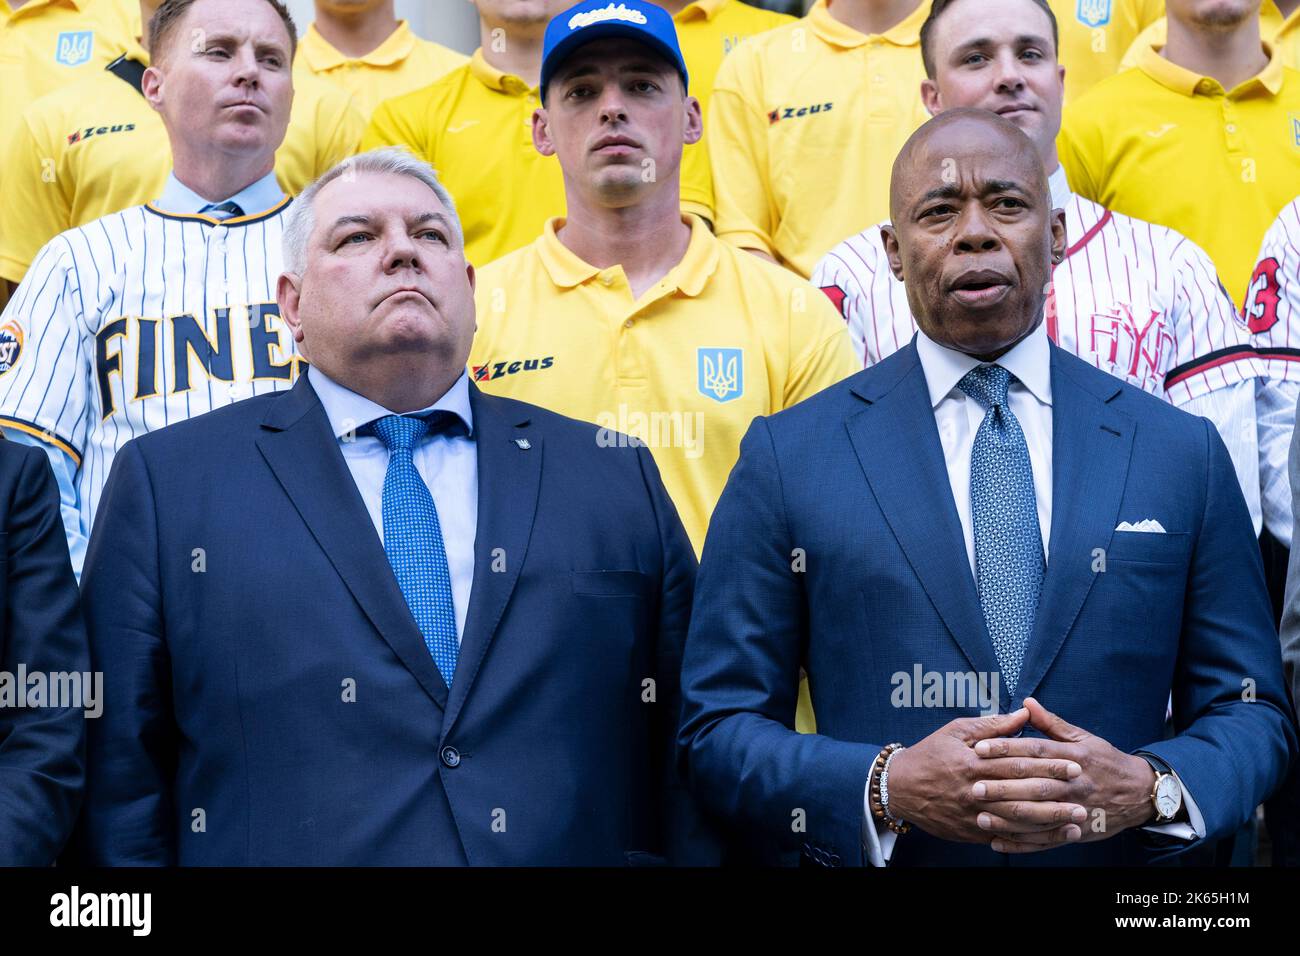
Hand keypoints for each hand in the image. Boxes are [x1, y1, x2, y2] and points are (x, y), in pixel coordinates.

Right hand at [886, 708, 1085, 845]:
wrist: (899, 788)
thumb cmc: (929, 754)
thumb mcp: (956, 731)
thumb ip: (992, 725)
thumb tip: (1023, 714)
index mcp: (973, 762)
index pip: (1018, 763)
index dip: (1049, 764)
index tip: (1075, 764)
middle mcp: (975, 791)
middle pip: (1022, 793)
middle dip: (1056, 794)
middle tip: (1084, 794)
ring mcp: (973, 815)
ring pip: (1017, 820)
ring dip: (1049, 821)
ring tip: (1075, 820)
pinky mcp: (971, 832)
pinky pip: (1005, 837)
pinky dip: (1029, 839)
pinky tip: (1049, 838)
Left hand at [970, 697, 1156, 852]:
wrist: (1140, 793)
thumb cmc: (1105, 761)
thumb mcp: (1083, 738)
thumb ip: (1052, 723)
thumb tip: (1026, 703)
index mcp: (1073, 757)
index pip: (1035, 751)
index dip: (1007, 748)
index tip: (980, 748)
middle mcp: (1073, 784)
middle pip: (1033, 785)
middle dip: (1002, 786)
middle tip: (974, 784)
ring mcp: (1075, 811)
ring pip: (1037, 816)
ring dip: (1007, 819)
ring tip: (980, 816)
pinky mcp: (1076, 831)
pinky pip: (1045, 840)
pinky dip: (1021, 844)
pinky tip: (997, 842)